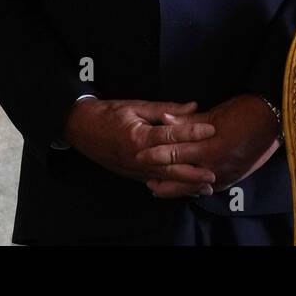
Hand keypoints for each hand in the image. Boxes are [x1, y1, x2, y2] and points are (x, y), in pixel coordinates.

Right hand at [62, 98, 218, 197]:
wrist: (81, 128)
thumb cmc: (108, 113)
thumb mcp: (136, 106)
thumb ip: (166, 109)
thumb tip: (192, 106)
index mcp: (139, 137)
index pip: (171, 136)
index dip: (193, 132)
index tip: (212, 130)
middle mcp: (138, 157)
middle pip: (171, 165)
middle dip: (194, 171)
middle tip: (214, 172)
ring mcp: (135, 169)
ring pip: (165, 179)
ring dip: (186, 184)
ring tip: (205, 187)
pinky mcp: (133, 175)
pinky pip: (155, 183)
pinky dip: (172, 186)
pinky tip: (185, 189)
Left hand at [137, 94, 279, 195]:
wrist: (276, 119)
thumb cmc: (246, 111)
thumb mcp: (216, 114)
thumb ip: (189, 120)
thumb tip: (165, 119)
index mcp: (210, 147)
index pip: (176, 153)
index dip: (156, 155)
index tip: (139, 155)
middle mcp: (217, 165)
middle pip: (182, 176)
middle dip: (163, 179)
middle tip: (146, 181)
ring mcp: (227, 174)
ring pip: (194, 186)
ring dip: (177, 188)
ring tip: (159, 188)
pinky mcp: (234, 177)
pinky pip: (209, 187)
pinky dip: (194, 188)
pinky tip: (186, 189)